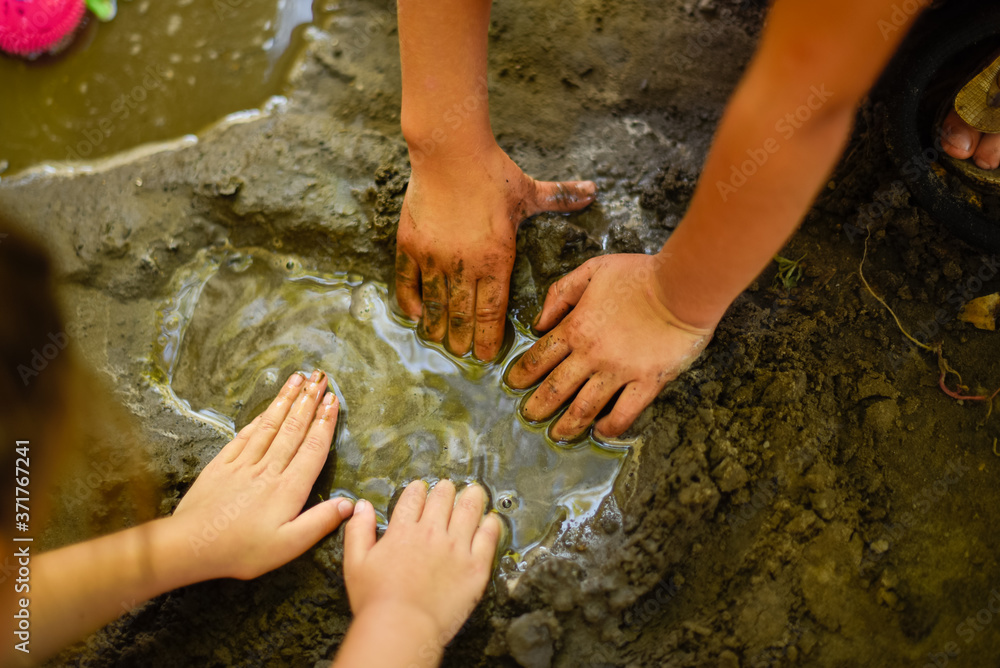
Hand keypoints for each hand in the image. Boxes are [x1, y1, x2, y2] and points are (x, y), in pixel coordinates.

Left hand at [170, 370, 353, 580]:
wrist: (191, 545)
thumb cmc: (243, 550)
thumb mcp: (288, 545)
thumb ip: (319, 522)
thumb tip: (348, 504)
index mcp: (288, 488)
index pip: (312, 448)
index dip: (325, 423)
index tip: (333, 400)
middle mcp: (268, 469)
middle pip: (293, 428)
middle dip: (308, 400)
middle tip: (320, 377)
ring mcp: (243, 464)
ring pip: (269, 426)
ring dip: (285, 400)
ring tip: (297, 378)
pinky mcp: (222, 465)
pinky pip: (244, 436)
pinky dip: (258, 420)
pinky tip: (266, 410)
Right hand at [342, 480, 501, 644]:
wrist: (402, 627)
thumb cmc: (375, 599)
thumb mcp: (355, 562)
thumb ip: (358, 530)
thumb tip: (361, 505)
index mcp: (403, 531)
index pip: (413, 499)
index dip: (418, 489)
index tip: (421, 487)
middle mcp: (432, 533)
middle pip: (442, 500)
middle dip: (445, 489)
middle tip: (449, 486)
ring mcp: (456, 548)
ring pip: (468, 511)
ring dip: (471, 498)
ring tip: (475, 491)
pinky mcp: (475, 566)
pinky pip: (488, 538)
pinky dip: (491, 524)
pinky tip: (492, 519)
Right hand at [395, 143, 595, 359]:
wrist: (449, 150)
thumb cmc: (492, 172)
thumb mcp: (528, 190)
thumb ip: (560, 197)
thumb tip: (594, 190)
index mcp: (496, 258)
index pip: (492, 312)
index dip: (488, 338)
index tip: (487, 355)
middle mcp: (464, 265)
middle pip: (462, 317)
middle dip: (463, 341)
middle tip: (463, 354)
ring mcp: (434, 257)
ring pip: (435, 306)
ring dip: (437, 328)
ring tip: (439, 342)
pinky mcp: (411, 245)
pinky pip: (408, 284)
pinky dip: (411, 303)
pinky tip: (417, 316)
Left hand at [507, 253, 714, 440]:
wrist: (683, 287)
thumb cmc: (640, 275)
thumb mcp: (592, 270)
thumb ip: (561, 293)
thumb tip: (539, 322)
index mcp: (576, 327)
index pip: (539, 357)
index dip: (522, 373)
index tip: (513, 384)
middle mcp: (592, 354)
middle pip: (556, 388)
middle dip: (537, 405)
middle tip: (527, 417)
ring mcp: (619, 371)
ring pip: (584, 407)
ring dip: (567, 424)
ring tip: (556, 435)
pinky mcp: (647, 382)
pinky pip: (624, 413)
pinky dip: (610, 426)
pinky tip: (600, 431)